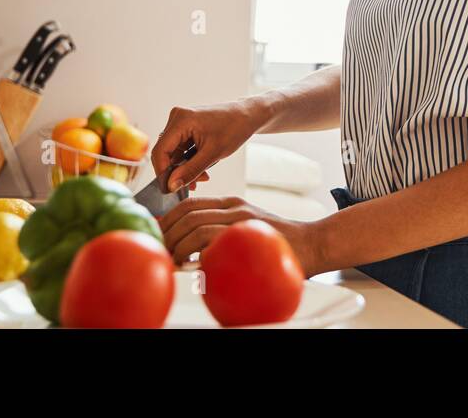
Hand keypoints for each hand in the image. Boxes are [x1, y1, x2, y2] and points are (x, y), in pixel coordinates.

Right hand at [149, 99, 268, 192]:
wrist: (247, 116)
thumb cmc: (234, 129)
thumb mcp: (213, 154)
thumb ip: (190, 171)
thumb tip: (171, 185)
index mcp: (181, 120)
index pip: (160, 151)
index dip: (162, 173)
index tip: (170, 189)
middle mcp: (177, 118)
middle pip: (166, 153)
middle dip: (177, 172)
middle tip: (193, 185)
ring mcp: (181, 122)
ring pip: (173, 153)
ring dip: (184, 168)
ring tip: (201, 179)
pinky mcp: (186, 127)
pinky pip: (180, 149)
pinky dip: (188, 161)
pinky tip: (200, 171)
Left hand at [157, 196, 324, 276]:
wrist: (312, 243)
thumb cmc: (278, 243)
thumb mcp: (246, 231)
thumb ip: (222, 234)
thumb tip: (192, 254)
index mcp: (230, 204)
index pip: (188, 204)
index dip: (166, 219)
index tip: (154, 235)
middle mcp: (233, 207)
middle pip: (187, 213)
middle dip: (166, 232)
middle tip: (158, 251)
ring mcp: (242, 219)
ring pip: (196, 225)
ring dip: (178, 245)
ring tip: (171, 260)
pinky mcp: (249, 232)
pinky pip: (215, 238)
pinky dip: (197, 251)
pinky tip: (191, 264)